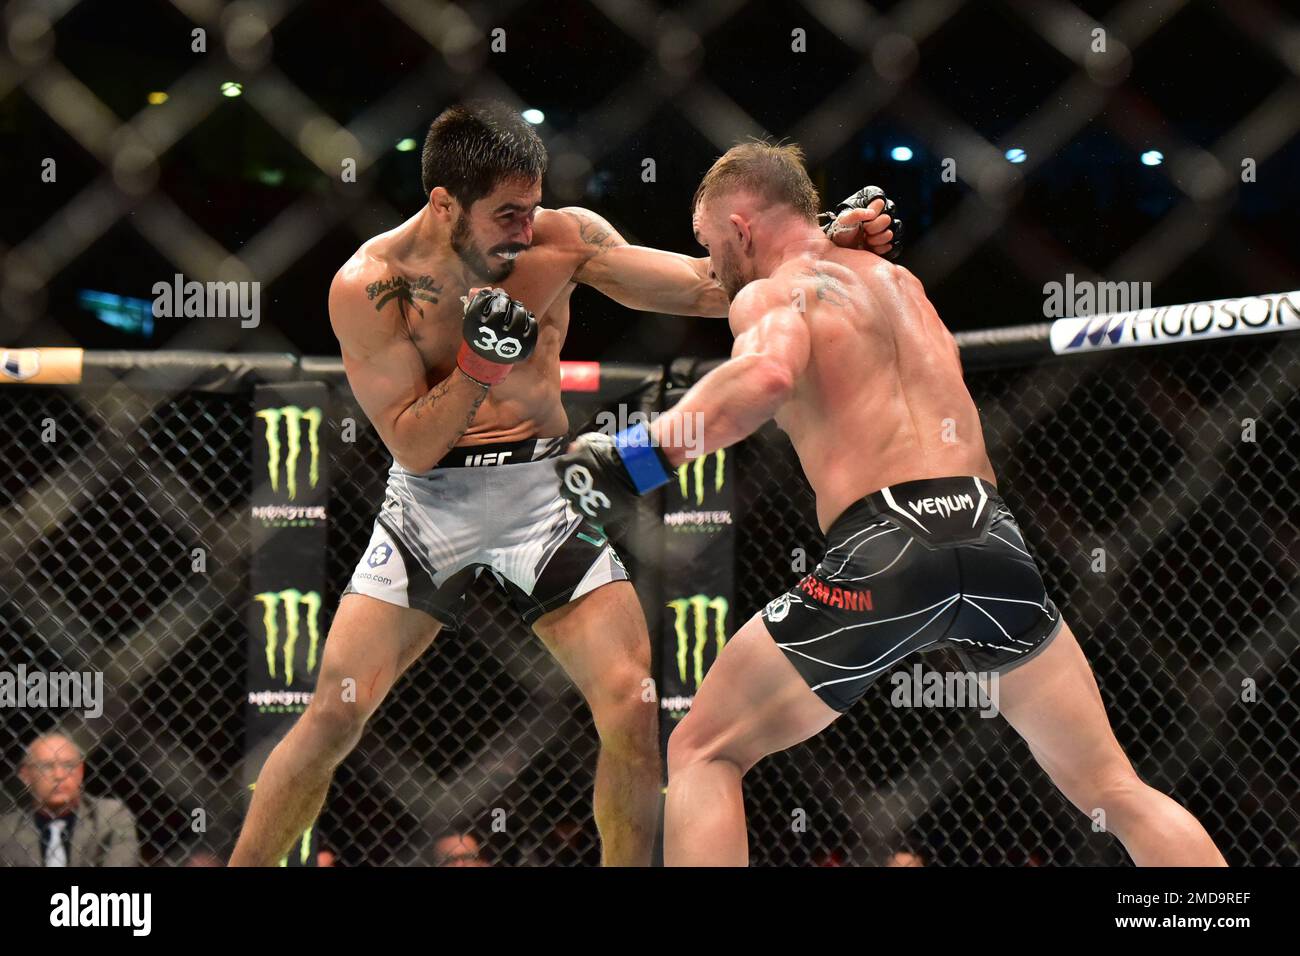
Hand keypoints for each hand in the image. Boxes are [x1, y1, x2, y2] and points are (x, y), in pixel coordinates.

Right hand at [457, 287, 537, 385]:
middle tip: (503, 303)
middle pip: (503, 304)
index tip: (490, 297)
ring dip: (516, 308)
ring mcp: (510, 340)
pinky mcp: (524, 346)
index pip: (485, 298)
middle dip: (503, 300)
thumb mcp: (473, 321)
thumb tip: (487, 288)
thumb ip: (476, 302)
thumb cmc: (480, 337)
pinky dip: (528, 318)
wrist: (486, 363)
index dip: (488, 295)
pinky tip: (523, 320)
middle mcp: (494, 332)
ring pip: (519, 312)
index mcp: (476, 324)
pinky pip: (532, 323)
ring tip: (513, 312)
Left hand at [555, 426, 672, 526]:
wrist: (633, 469)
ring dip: (583, 503)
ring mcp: (581, 504)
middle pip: (565, 491)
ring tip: (598, 497)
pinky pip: (590, 519)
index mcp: (565, 467)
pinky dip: (596, 513)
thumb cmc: (613, 453)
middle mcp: (569, 487)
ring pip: (576, 507)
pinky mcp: (595, 518)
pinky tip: (605, 505)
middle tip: (589, 485)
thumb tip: (571, 450)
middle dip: (574, 489)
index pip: (560, 471)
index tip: (582, 471)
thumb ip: (578, 447)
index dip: (572, 471)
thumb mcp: (592, 443)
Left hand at [825, 186, 902, 259]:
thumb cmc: (842, 230)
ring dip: (878, 239)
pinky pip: (893, 245)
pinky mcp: (887, 243)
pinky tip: (872, 247)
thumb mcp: (844, 220)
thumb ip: (856, 214)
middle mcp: (881, 216)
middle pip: (887, 219)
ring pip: (891, 233)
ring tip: (867, 240)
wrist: (842, 248)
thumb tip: (871, 213)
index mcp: (872, 207)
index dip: (872, 212)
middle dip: (874, 227)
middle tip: (865, 231)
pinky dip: (881, 248)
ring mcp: (885, 230)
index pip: (880, 202)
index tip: (864, 220)